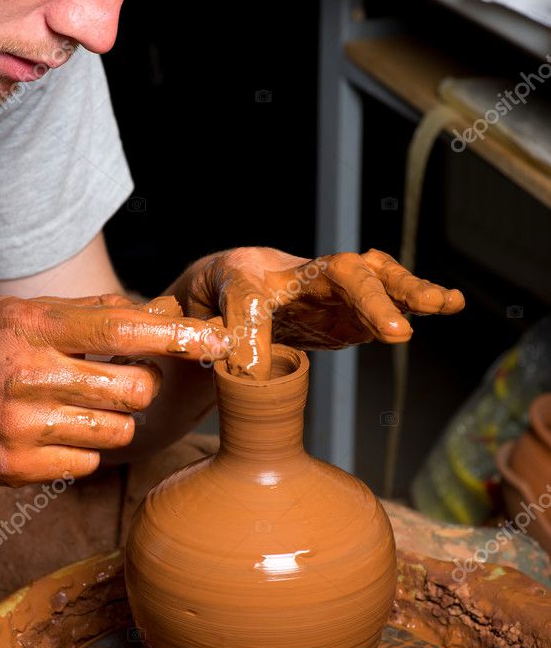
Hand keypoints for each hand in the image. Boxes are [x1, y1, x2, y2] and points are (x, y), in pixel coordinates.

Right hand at [0, 293, 230, 491]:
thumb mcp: (17, 314)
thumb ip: (87, 313)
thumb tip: (156, 312)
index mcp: (32, 326)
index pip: (120, 328)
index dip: (174, 336)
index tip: (212, 340)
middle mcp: (28, 373)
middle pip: (135, 387)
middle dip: (140, 387)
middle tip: (117, 382)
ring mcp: (23, 424)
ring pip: (120, 430)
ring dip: (112, 421)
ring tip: (76, 409)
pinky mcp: (20, 467)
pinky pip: (90, 462)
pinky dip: (81, 450)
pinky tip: (50, 434)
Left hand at [185, 247, 464, 379]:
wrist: (231, 288)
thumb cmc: (213, 303)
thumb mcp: (197, 322)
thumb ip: (209, 341)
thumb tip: (245, 373)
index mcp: (245, 276)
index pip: (246, 296)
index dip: (248, 330)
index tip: (249, 369)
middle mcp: (297, 274)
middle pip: (337, 273)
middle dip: (368, 300)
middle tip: (394, 334)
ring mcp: (328, 290)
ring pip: (372, 278)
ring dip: (406, 292)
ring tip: (441, 304)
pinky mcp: (350, 309)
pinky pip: (387, 298)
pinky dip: (417, 300)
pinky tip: (450, 302)